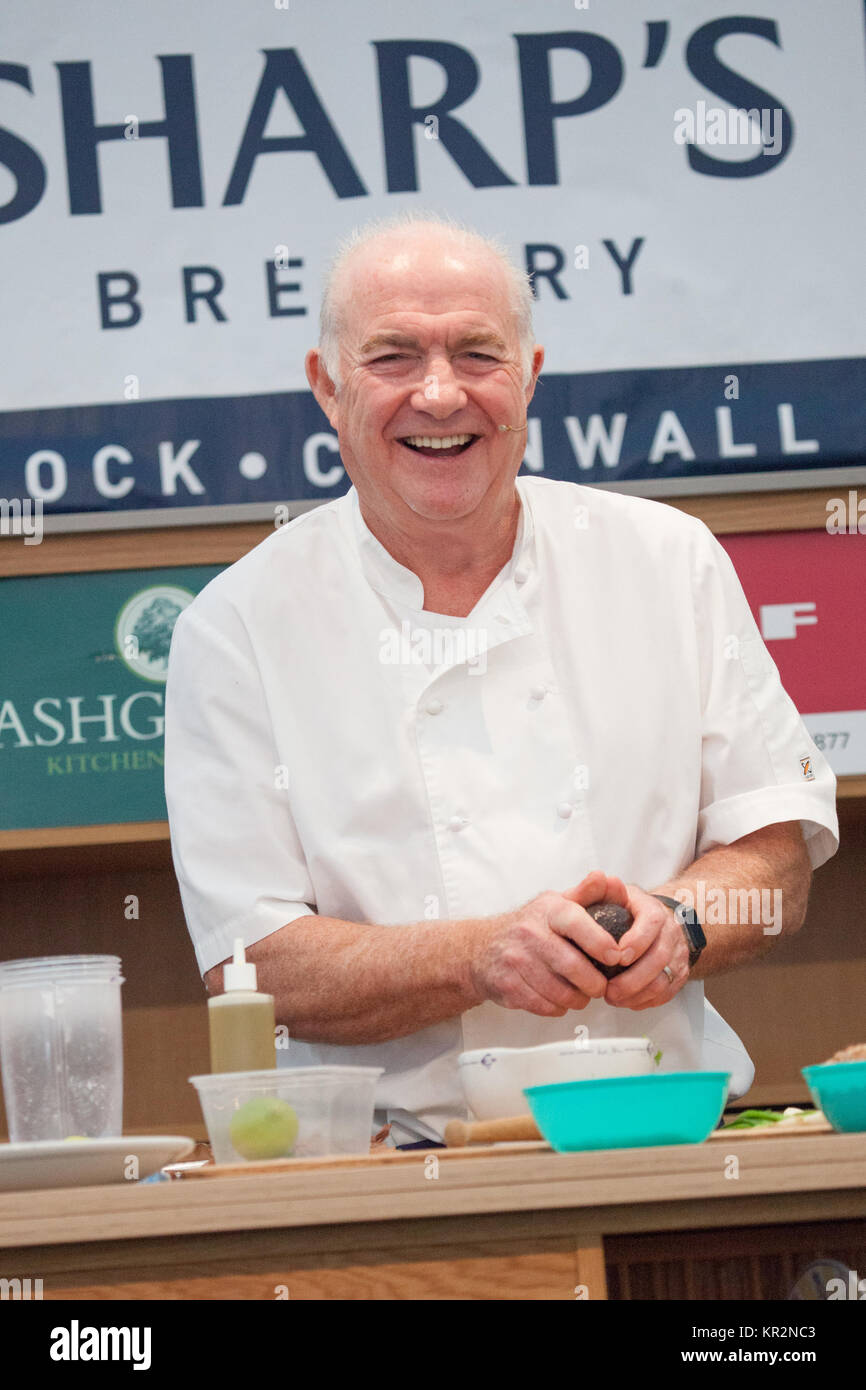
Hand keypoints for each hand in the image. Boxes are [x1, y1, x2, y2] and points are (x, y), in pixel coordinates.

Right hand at [469, 871, 626, 1015]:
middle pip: (572, 965)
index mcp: (547, 910)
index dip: (600, 942)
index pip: (576, 923)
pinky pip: (545, 1006)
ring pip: (560, 992)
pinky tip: (559, 999)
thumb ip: (586, 893)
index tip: (616, 956)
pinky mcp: (508, 986)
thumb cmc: (530, 926)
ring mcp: (516, 960)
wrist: (480, 949)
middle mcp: (529, 933)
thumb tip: (607, 879)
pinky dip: (559, 1007)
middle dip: (595, 983)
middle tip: (601, 986)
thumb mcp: (555, 904)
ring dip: (578, 999)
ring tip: (581, 994)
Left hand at [593, 878, 689, 1010]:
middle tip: (608, 990)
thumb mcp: (613, 895)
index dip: (637, 941)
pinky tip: (627, 1002)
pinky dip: (646, 1001)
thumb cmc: (625, 911)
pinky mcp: (680, 973)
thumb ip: (600, 890)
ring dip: (637, 994)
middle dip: (633, 979)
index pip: (652, 923)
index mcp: (653, 909)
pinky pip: (667, 993)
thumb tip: (598, 878)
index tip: (618, 956)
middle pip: (659, 958)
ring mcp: (677, 953)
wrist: (657, 922)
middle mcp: (670, 930)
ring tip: (613, 998)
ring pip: (664, 980)